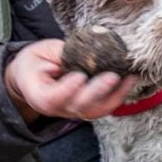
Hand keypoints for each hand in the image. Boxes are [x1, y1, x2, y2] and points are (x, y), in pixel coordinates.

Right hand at [4, 39, 136, 123]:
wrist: (32, 79)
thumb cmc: (35, 63)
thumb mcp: (41, 52)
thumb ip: (60, 54)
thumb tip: (85, 50)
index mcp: (39, 96)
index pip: (53, 98)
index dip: (67, 89)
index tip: (79, 76)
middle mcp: (58, 109)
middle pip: (79, 106)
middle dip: (97, 92)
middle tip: (111, 77)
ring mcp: (74, 111)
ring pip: (96, 110)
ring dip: (114, 95)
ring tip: (127, 78)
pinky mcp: (87, 109)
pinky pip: (105, 107)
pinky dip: (119, 95)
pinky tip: (129, 80)